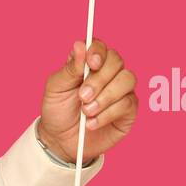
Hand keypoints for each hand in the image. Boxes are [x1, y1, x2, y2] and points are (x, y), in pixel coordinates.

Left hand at [38, 39, 137, 163]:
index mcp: (89, 63)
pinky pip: (128, 103)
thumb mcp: (56, 88)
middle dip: (99, 80)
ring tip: (86, 111)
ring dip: (105, 97)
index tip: (91, 63)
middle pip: (116, 61)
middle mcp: (108, 73)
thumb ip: (70, 68)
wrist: (61, 141)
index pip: (99, 46)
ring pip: (127, 80)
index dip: (98, 51)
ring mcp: (121, 90)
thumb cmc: (58, 110)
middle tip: (82, 97)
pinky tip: (92, 123)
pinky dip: (108, 114)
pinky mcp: (128, 110)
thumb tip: (80, 45)